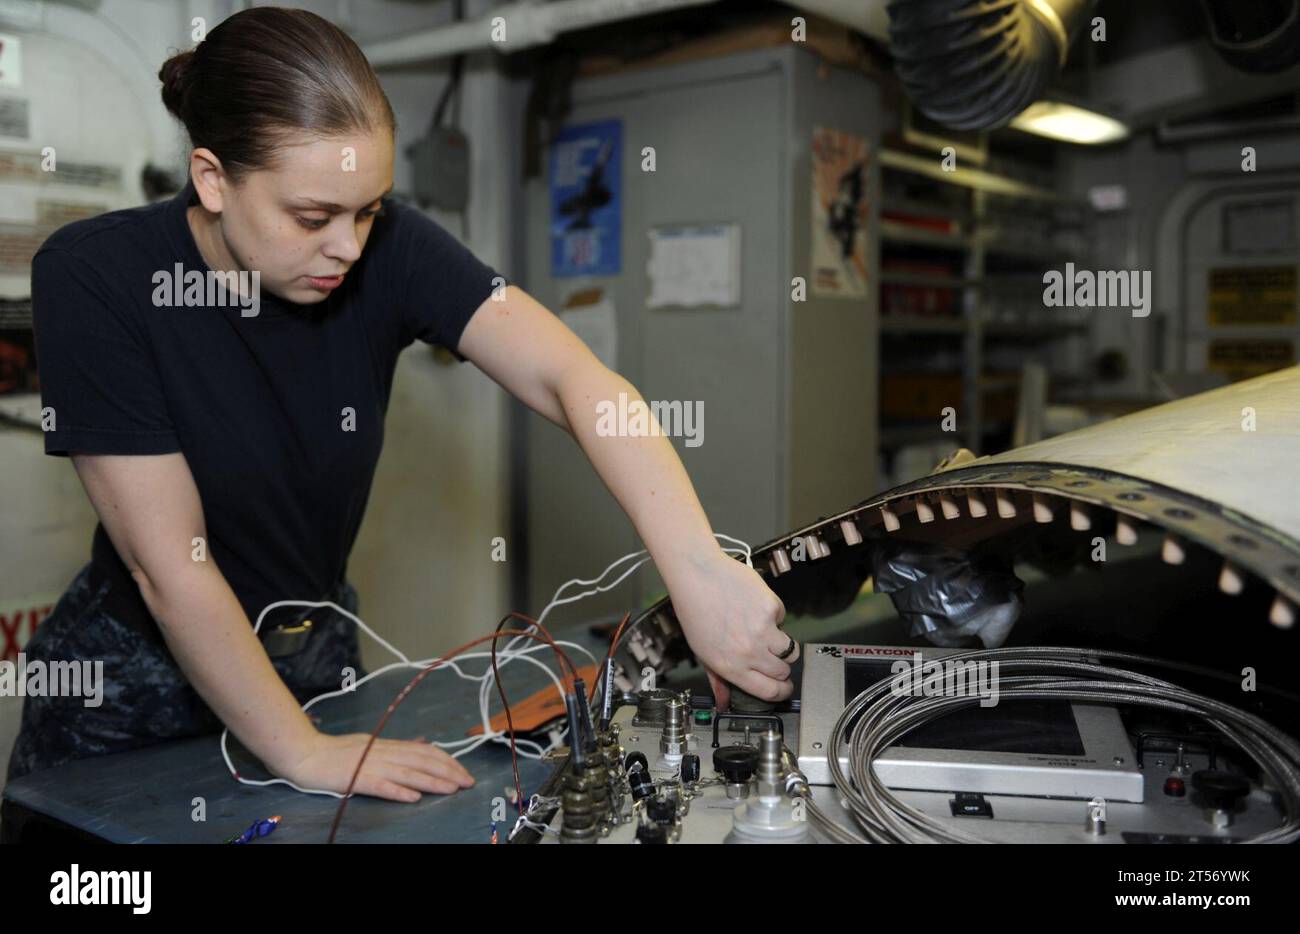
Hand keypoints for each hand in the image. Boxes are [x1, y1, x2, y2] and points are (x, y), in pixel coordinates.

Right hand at [273, 731, 474, 801]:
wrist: (304, 752)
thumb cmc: (335, 751)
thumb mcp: (370, 743)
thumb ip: (394, 747)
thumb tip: (419, 744)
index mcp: (386, 745)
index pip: (424, 751)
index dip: (446, 760)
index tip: (463, 771)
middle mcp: (382, 752)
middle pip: (421, 760)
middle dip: (448, 771)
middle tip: (467, 782)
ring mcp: (369, 765)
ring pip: (406, 772)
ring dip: (431, 781)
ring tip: (451, 789)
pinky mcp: (354, 778)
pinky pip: (379, 786)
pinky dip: (397, 791)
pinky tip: (413, 798)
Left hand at [664, 549, 796, 709]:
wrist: (697, 575)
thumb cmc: (695, 611)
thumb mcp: (702, 652)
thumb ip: (717, 680)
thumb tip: (724, 702)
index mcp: (731, 667)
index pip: (769, 691)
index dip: (781, 692)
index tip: (785, 688)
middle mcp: (749, 651)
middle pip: (783, 671)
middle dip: (782, 668)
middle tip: (773, 657)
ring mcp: (762, 629)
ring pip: (790, 649)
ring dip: (782, 644)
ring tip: (765, 632)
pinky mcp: (771, 607)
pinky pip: (783, 619)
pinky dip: (774, 616)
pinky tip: (754, 607)